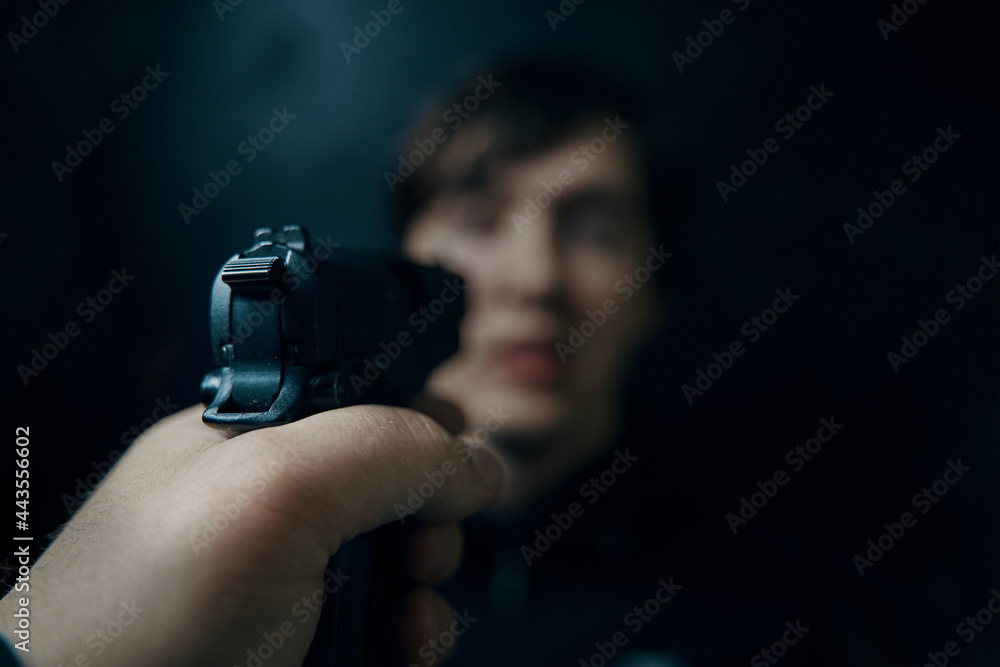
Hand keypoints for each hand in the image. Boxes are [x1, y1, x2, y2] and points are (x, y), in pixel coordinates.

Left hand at [0, 404, 502, 665]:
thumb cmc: (144, 615)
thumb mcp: (274, 489)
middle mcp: (274, 506)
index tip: (443, 456)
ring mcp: (292, 582)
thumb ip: (389, 448)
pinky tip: (401, 647)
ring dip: (429, 584)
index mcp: (251, 438)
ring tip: (406, 614)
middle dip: (430, 513)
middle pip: (399, 484)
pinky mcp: (310, 646)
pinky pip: (393, 627)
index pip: (363, 397)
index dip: (416, 422)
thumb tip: (475, 463)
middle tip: (414, 547)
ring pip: (405, 562)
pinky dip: (414, 637)